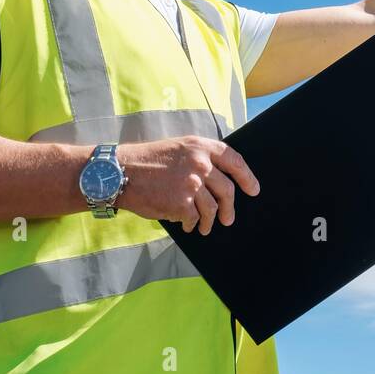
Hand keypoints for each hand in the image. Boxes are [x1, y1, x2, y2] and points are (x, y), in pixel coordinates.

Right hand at [114, 136, 259, 234]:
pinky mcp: (182, 203)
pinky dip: (192, 224)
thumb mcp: (178, 148)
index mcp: (201, 147)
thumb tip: (219, 179)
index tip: (253, 189)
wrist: (121, 172)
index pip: (235, 161)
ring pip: (213, 208)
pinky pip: (194, 219)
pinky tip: (187, 225)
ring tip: (204, 227)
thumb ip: (200, 158)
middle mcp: (200, 163)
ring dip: (209, 221)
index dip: (247, 177)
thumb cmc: (148, 161)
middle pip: (227, 189)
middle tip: (229, 218)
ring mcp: (192, 184)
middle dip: (230, 208)